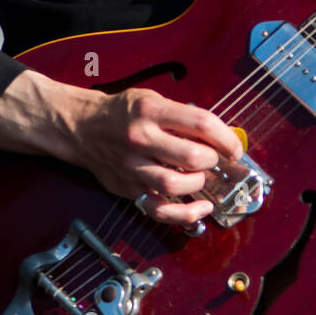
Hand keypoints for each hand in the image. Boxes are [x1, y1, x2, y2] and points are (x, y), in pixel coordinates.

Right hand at [0, 70, 243, 225]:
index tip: (235, 147)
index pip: (201, 123)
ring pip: (174, 185)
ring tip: (203, 178)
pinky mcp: (128, 188)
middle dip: (213, 161)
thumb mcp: (152, 100)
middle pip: (191, 156)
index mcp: (151, 111)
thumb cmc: (122, 111)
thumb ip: (182, 117)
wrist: (80, 127)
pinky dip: (183, 214)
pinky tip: (200, 209)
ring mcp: (133, 166)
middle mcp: (142, 138)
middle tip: (217, 160)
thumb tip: (220, 136)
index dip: (226, 138)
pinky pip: (158, 209)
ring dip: (199, 184)